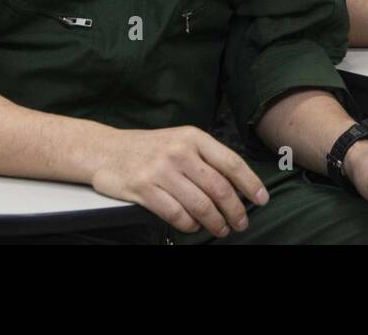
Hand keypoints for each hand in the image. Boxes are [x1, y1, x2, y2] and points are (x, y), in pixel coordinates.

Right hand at [90, 126, 268, 237]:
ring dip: (215, 223)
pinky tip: (194, 226)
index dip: (250, 184)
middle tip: (241, 223)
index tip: (261, 199)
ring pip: (200, 205)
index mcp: (194, 138)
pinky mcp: (144, 190)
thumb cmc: (149, 148)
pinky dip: (190, 225)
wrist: (106, 150)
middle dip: (235, 211)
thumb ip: (206, 158)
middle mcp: (180, 152)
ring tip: (221, 229)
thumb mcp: (181, 141)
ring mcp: (161, 171)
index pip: (231, 163)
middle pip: (219, 188)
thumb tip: (238, 183)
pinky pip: (177, 215)